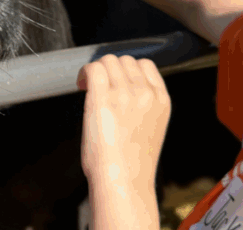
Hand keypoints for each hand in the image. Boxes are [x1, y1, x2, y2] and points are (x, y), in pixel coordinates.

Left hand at [77, 55, 170, 194]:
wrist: (124, 181)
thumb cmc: (132, 165)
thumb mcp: (150, 128)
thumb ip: (142, 106)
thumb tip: (122, 91)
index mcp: (161, 100)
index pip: (145, 64)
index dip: (126, 69)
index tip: (115, 80)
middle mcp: (145, 93)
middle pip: (124, 60)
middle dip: (109, 69)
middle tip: (98, 86)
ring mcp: (125, 93)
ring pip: (107, 61)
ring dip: (96, 70)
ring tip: (88, 87)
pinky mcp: (103, 98)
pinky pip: (93, 69)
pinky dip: (84, 73)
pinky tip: (81, 85)